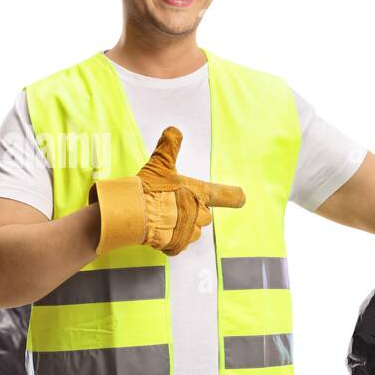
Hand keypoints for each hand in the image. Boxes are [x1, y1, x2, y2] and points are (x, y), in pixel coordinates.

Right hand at [88, 126, 245, 255]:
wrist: (134, 213)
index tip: (241, 197)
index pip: (222, 195)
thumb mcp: (159, 164)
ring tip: (166, 218)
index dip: (232, 196)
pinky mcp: (175, 244)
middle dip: (194, 212)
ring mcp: (187, 231)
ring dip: (184, 227)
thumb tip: (174, 130)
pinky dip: (171, 240)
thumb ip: (169, 147)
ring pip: (193, 232)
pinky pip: (178, 244)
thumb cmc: (149, 188)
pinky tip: (159, 232)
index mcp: (197, 193)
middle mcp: (197, 214)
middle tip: (175, 206)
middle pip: (205, 216)